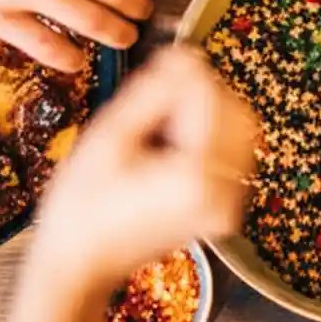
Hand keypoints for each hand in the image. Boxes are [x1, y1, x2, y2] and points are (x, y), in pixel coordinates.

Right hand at [31, 46, 258, 286]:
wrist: (80, 265)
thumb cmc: (82, 205)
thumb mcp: (109, 136)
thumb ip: (153, 92)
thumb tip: (186, 55)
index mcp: (196, 178)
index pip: (212, 100)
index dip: (188, 74)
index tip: (161, 64)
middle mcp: (223, 195)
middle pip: (238, 114)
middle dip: (203, 95)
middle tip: (157, 97)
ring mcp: (228, 207)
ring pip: (240, 133)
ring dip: (208, 115)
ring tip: (159, 126)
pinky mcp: (223, 211)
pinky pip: (232, 157)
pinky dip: (209, 139)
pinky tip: (170, 147)